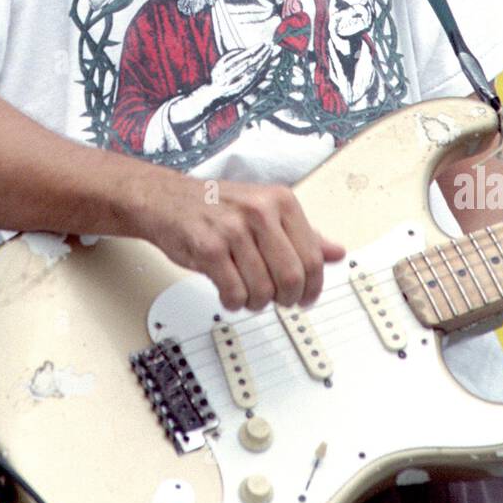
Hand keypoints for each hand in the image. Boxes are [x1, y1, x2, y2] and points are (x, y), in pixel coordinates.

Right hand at [144, 176, 345, 313]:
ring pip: (263, 289)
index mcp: (281, 200)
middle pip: (291, 277)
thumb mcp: (265, 211)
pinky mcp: (208, 246)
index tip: (305, 298)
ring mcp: (233, 228)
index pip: (312, 257)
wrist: (165, 199)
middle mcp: (259, 210)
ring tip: (248, 294)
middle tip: (277, 301)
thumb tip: (336, 253)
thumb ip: (302, 233)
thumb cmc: (216, 206)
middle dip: (286, 299)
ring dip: (257, 303)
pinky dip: (234, 302)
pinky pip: (234, 292)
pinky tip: (229, 293)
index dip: (312, 287)